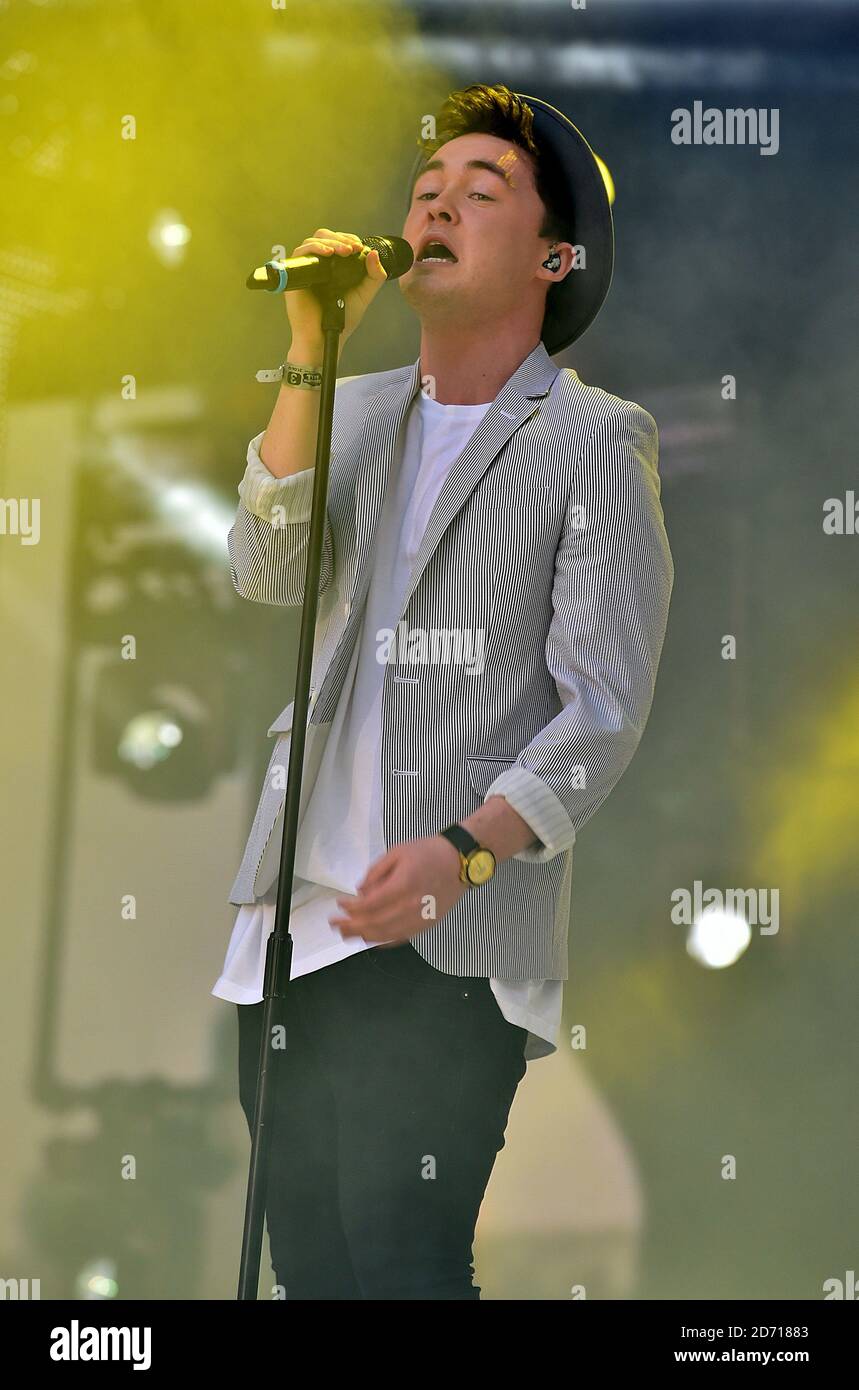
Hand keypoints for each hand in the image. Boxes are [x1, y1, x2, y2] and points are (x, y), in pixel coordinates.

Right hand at [284, 228, 386, 351]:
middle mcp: (318, 265)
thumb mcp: (364, 295)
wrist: (326, 338)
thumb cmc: (342, 320)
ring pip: (312, 241)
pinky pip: (300, 253)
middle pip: (323, 235)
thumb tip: (374, 253)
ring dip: (331, 242)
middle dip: (340, 238)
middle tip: (353, 248)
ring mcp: (306, 269)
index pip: (337, 241)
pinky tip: (328, 254)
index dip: (348, 238)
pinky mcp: (296, 275)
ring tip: (345, 251)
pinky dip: (315, 248)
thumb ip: (374, 276)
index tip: (360, 247)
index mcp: (333, 267)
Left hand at [328, 835, 469, 945]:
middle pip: (374, 924)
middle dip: (351, 926)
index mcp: (402, 885)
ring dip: (364, 936)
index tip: (339, 904)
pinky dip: (383, 940)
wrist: (461, 862)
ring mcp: (420, 919)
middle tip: (336, 925)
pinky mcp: (427, 925)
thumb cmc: (429, 852)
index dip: (351, 908)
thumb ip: (376, 872)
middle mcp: (411, 907)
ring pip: (386, 935)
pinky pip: (401, 937)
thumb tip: (361, 892)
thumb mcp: (397, 852)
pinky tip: (371, 938)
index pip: (369, 905)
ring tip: (348, 934)